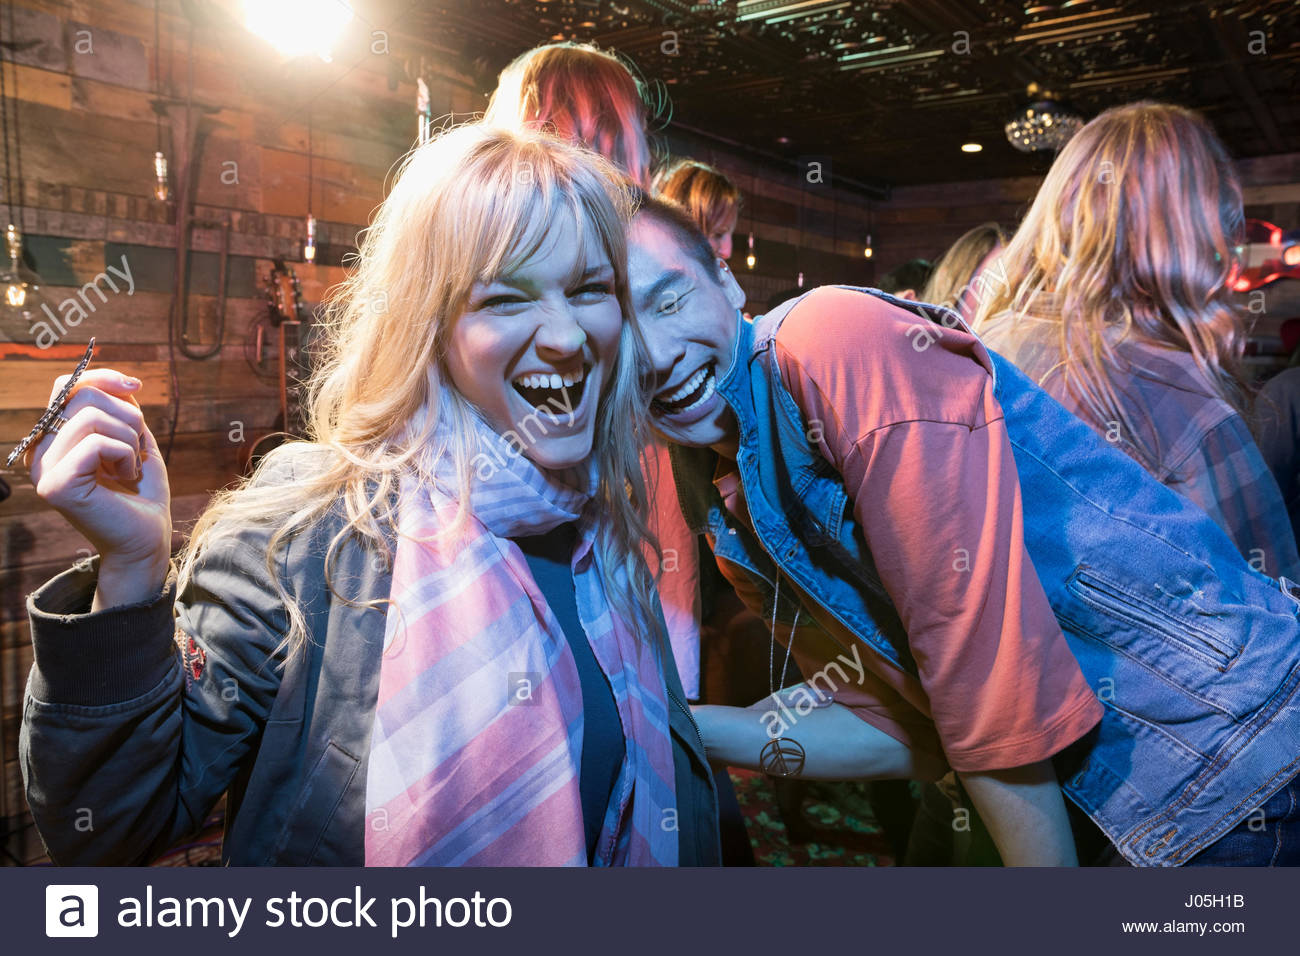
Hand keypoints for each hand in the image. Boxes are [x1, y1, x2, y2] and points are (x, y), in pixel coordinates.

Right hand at [27, 368, 171, 608]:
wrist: (147, 538)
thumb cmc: (141, 491)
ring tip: (131, 466)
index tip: (135, 385)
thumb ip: (121, 408)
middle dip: (126, 414)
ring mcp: (44, 469)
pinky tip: (126, 477)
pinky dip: (124, 454)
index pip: (66, 385)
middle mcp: (41, 451)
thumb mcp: (133, 438)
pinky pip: (95, 443)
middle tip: (137, 447)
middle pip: (79, 394)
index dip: (102, 377)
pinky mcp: (56, 486)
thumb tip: (122, 382)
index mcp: (54, 438)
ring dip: (129, 438)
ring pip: (89, 418)